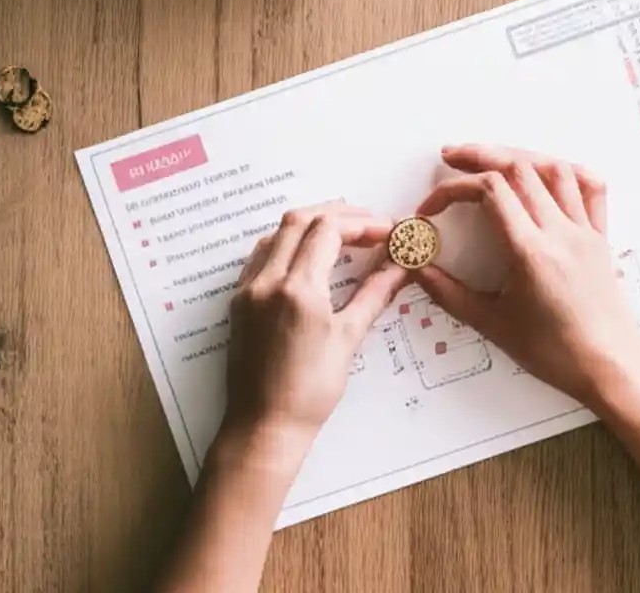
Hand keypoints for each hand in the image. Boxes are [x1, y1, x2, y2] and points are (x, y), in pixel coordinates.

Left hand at [224, 202, 408, 438]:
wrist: (265, 426)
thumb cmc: (309, 391)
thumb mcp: (349, 338)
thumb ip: (375, 293)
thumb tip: (400, 265)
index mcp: (297, 289)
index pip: (328, 230)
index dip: (361, 223)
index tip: (385, 232)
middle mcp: (266, 282)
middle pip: (300, 221)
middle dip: (337, 215)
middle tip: (367, 226)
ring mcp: (248, 290)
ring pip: (277, 235)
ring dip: (309, 226)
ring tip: (341, 236)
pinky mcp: (239, 303)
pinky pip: (260, 257)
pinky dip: (286, 245)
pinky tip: (306, 258)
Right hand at [413, 145, 639, 403]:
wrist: (609, 365)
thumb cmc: (555, 353)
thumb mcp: (493, 325)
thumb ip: (450, 294)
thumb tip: (417, 269)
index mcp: (531, 251)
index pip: (489, 191)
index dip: (453, 188)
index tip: (431, 209)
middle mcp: (560, 232)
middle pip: (519, 168)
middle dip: (480, 156)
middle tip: (451, 157)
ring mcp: (584, 231)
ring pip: (554, 169)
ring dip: (520, 155)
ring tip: (493, 158)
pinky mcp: (600, 237)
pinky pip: (591, 188)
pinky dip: (568, 170)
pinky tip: (549, 170)